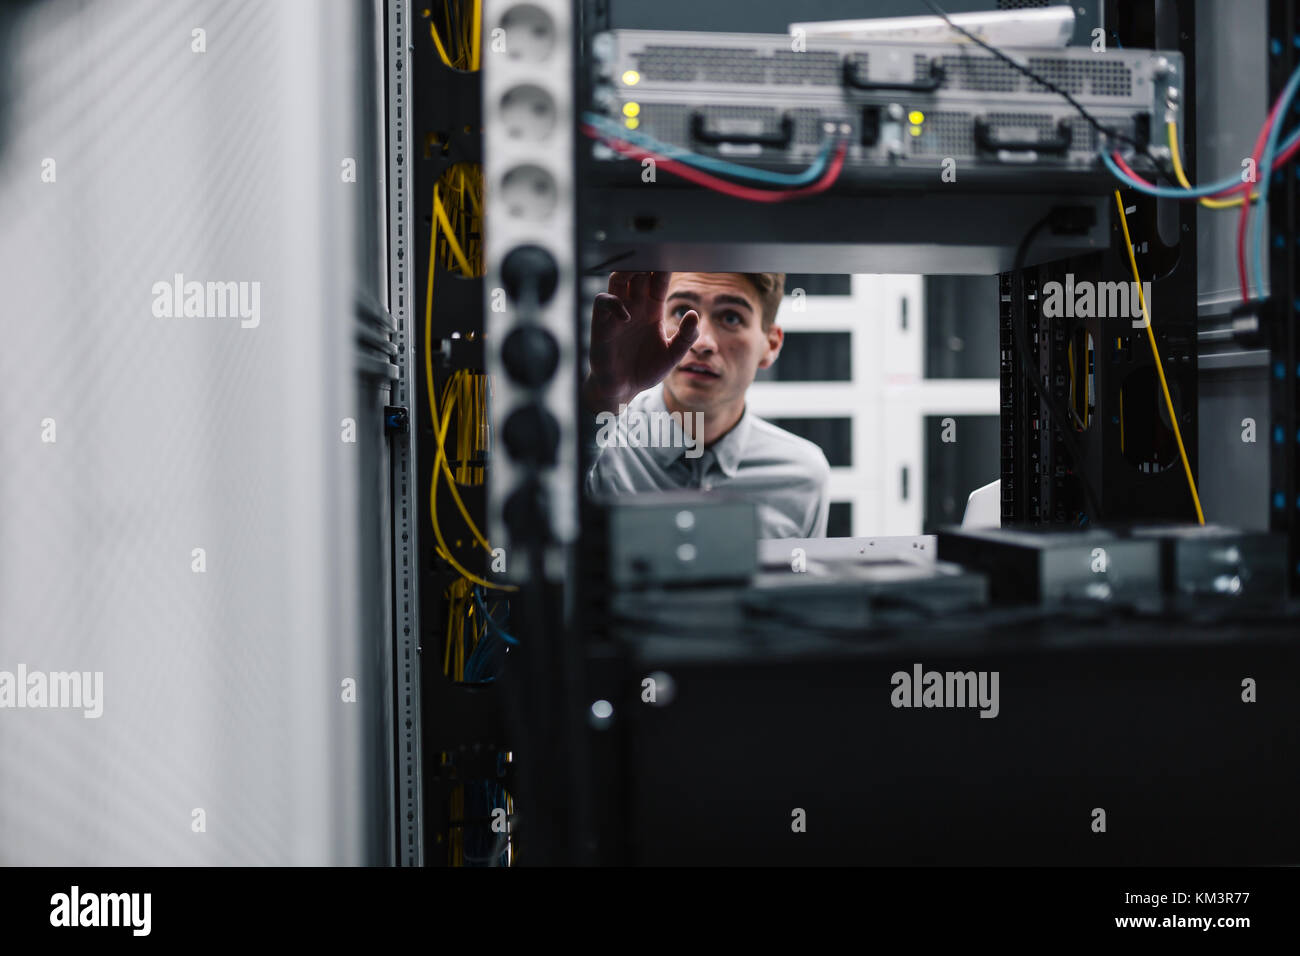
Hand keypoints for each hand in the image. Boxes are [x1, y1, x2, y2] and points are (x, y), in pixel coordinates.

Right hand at [583, 271, 698, 413]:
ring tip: (638, 272)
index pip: (657, 281)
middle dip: (645, 263)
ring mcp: (617, 314)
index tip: (674, 257)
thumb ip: (685, 338)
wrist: (623, 389)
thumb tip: (694, 315)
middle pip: (637, 273)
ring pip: (617, 280)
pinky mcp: (602, 325)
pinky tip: (626, 316)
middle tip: (655, 255)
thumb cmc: (645, 370)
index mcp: (652, 310)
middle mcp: (634, 306)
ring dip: (627, 272)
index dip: (663, 269)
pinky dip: (613, 303)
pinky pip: (603, 301)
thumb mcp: (672, 356)